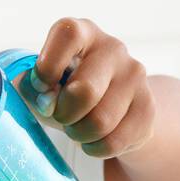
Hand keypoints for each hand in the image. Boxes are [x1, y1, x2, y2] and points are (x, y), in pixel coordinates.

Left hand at [16, 18, 155, 157]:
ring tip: (78, 128)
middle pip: (84, 91)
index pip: (67, 34)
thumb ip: (31, 86)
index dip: (48, 67)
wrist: (111, 107)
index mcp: (83, 32)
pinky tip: (94, 138)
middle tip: (61, 117)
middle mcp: (113, 49)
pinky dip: (96, 148)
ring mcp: (135, 76)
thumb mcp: (43, 82)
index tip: (41, 87)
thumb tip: (44, 99)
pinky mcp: (147, 107)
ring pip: (100, 122)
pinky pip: (114, 141)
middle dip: (64, 114)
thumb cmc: (66, 90)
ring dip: (79, 134)